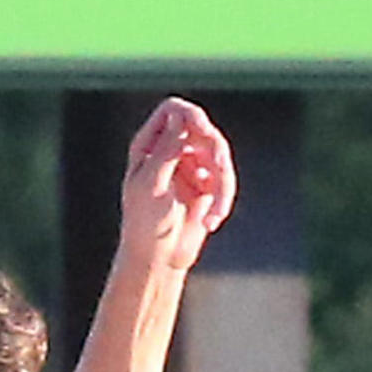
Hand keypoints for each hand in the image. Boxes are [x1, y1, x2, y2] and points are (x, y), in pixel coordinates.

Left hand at [120, 98, 236, 277]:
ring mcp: (192, 167)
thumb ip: (167, 148)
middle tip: (219, 168)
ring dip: (222, 185)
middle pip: (204, 131)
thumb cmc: (145, 224)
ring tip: (214, 215)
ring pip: (220, 158)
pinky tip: (212, 222)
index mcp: (149, 145)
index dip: (191, 114)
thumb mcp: (151, 183)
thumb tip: (182, 116)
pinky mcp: (208, 187)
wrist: (156, 261)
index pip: (174, 110)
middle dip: (214, 151)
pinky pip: (226, 182)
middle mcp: (171, 150)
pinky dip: (223, 202)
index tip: (203, 128)